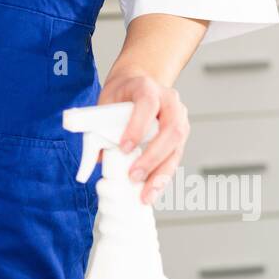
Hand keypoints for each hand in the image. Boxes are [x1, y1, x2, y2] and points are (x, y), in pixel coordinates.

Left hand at [96, 71, 189, 204]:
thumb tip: (97, 160)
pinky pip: (175, 157)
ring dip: (161, 173)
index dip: (137, 126)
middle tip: (134, 176)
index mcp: (147, 88)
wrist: (137, 84)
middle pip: (171, 129)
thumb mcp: (106, 104)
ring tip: (146, 194)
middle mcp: (169, 101)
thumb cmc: (121, 96)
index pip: (148, 104)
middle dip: (153, 157)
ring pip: (177, 147)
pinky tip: (152, 191)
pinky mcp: (181, 135)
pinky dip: (163, 176)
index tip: (124, 148)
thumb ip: (98, 128)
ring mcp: (179, 117)